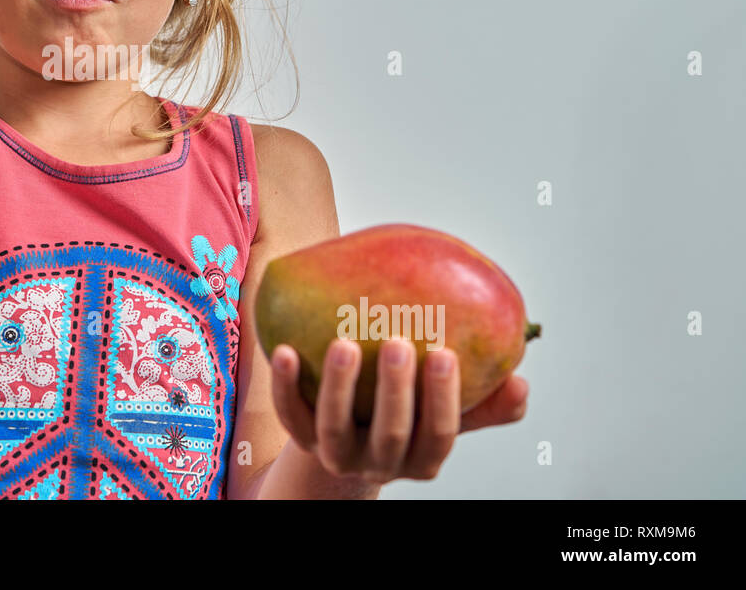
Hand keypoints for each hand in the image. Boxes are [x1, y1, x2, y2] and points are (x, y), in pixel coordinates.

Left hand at [268, 338, 528, 483]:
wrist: (346, 436)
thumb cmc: (406, 413)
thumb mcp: (442, 412)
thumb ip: (482, 401)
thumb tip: (521, 382)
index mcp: (421, 458)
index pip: (438, 436)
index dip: (443, 398)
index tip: (444, 351)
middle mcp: (380, 463)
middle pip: (390, 433)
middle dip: (395, 389)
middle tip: (396, 342)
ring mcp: (338, 455)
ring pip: (335, 427)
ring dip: (339, 386)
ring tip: (344, 344)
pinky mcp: (301, 440)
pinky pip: (291, 416)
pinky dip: (285, 386)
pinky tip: (284, 350)